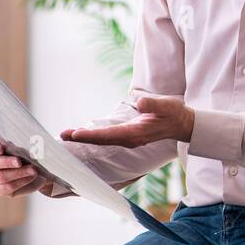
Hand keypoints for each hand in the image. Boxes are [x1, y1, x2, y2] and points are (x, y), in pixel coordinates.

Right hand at [0, 133, 54, 196]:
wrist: (33, 171)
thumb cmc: (24, 155)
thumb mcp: (23, 148)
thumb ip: (18, 148)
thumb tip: (16, 149)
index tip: (2, 148)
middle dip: (7, 162)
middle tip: (20, 162)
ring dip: (18, 173)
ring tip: (33, 171)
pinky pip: (6, 187)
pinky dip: (20, 182)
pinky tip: (30, 177)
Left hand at [60, 95, 194, 148]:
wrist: (182, 125)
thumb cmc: (174, 113)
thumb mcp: (167, 105)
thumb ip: (153, 104)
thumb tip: (139, 103)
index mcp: (135, 133)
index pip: (108, 135)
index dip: (91, 134)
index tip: (75, 134)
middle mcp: (129, 139)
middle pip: (101, 140)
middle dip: (82, 138)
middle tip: (62, 135)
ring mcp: (128, 140)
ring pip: (103, 141)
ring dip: (85, 138)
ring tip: (68, 135)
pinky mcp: (128, 137)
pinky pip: (107, 139)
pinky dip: (94, 137)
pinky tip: (85, 135)